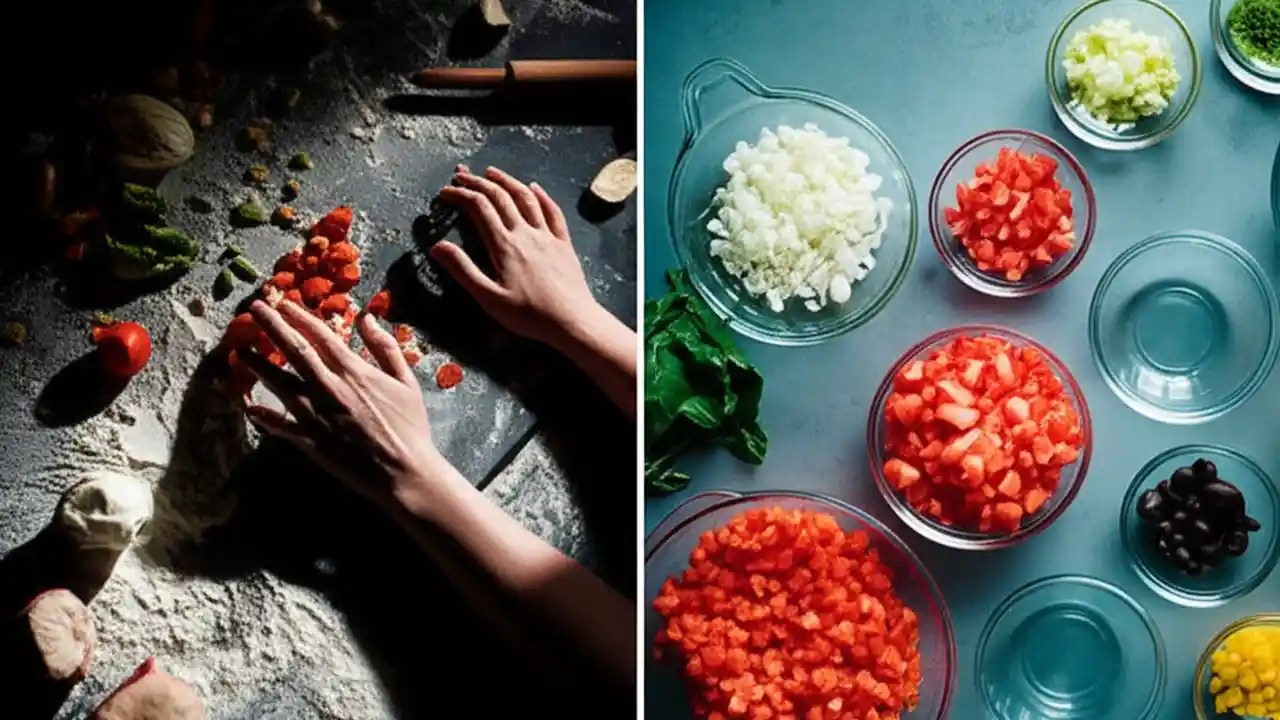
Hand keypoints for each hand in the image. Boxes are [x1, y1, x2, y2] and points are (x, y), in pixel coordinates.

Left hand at [238, 300, 458, 513]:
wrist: (403, 471)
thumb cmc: (409, 426)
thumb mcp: (406, 380)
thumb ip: (385, 347)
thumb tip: (366, 318)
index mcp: (353, 371)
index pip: (320, 335)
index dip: (299, 316)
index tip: (284, 303)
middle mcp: (328, 387)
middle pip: (294, 350)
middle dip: (272, 326)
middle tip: (254, 309)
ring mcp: (315, 414)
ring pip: (279, 383)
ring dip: (258, 365)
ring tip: (240, 352)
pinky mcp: (309, 440)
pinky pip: (279, 425)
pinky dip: (263, 416)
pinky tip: (248, 406)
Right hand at [434, 165, 603, 351]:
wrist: (572, 321)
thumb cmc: (529, 315)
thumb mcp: (489, 298)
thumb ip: (463, 270)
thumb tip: (436, 246)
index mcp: (504, 246)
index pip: (479, 208)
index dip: (461, 195)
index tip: (446, 192)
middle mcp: (526, 233)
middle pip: (500, 197)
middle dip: (478, 182)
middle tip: (462, 175)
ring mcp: (547, 236)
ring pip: (526, 198)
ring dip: (507, 181)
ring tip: (492, 172)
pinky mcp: (564, 244)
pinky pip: (553, 212)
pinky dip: (542, 196)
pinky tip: (535, 188)